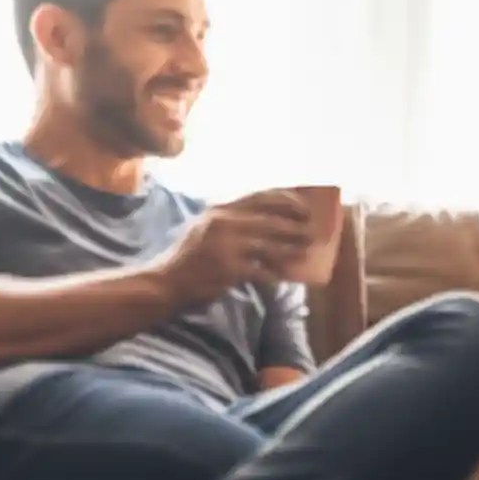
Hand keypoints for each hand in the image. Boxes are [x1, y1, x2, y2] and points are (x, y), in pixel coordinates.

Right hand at [154, 189, 312, 306]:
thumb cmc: (190, 256)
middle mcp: (223, 223)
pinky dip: (276, 273)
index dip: (286, 200)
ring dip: (292, 248)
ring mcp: (226, 246)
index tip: (303, 207)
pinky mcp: (229, 270)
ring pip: (270, 245)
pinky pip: (262, 270)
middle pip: (270, 220)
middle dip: (295, 226)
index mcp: (220, 210)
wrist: (167, 282)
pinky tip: (286, 275)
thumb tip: (270, 219)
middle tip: (311, 231)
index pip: (260, 197)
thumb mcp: (206, 227)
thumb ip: (233, 220)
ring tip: (306, 250)